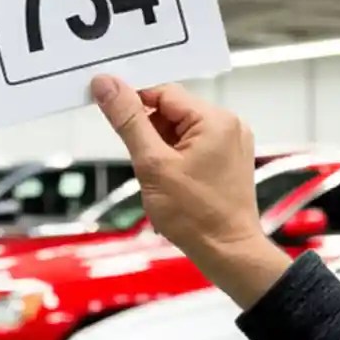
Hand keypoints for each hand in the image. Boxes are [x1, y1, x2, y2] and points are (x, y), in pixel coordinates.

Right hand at [91, 75, 290, 307]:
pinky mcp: (228, 159)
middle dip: (150, 132)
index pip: (163, 92)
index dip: (134, 102)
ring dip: (162, 147)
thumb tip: (107, 86)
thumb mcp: (152, 165)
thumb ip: (128, 121)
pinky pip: (194, 144)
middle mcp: (228, 125)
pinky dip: (175, 157)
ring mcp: (231, 142)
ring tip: (162, 178)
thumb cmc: (197, 217)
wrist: (227, 252)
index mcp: (215, 120)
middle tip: (145, 162)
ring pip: (181, 129)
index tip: (112, 112)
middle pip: (172, 110)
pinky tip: (173, 181)